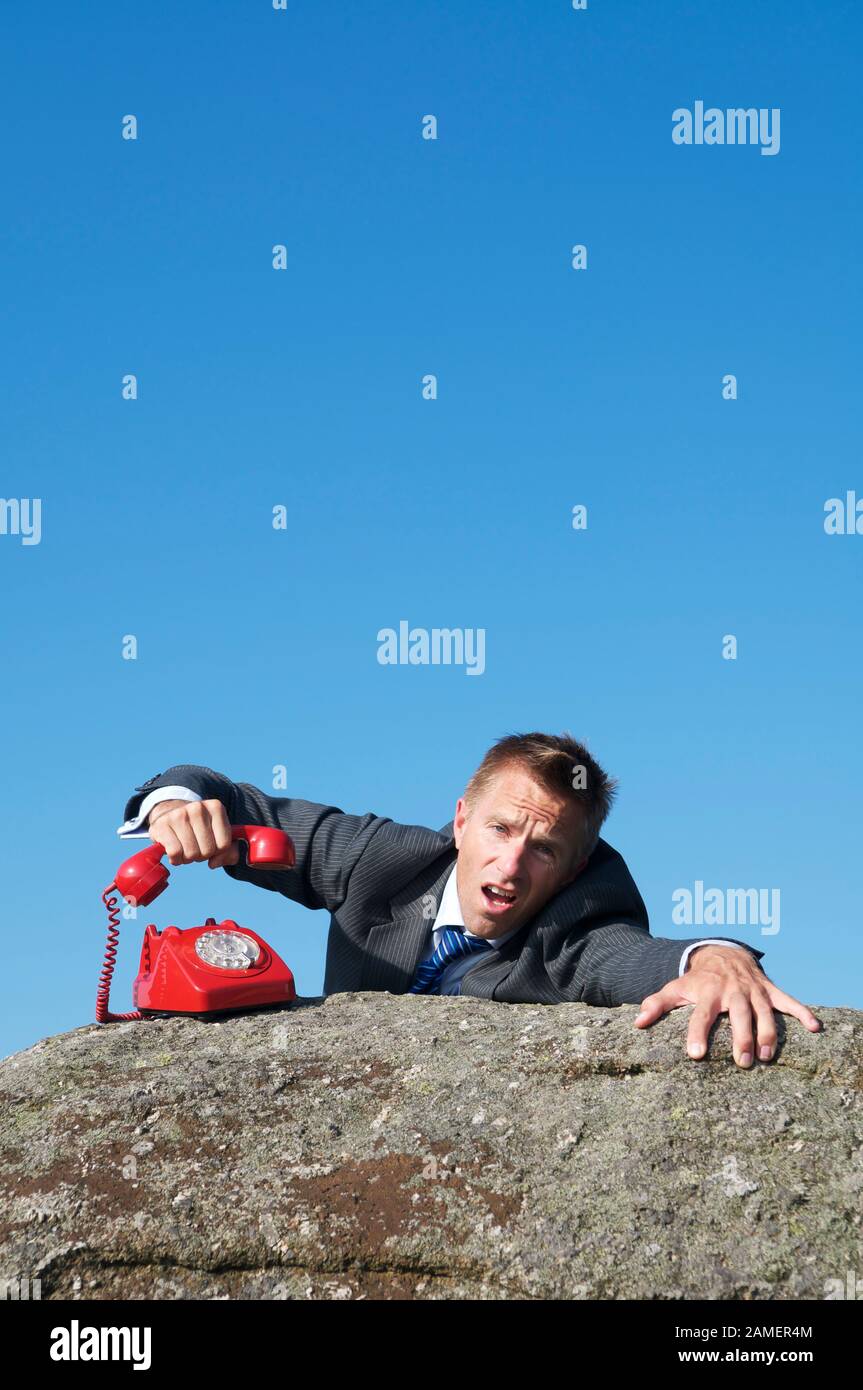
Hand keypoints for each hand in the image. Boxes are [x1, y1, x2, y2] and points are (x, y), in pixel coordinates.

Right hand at [148, 798, 239, 869]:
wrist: (169, 814)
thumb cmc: (198, 829)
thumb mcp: (218, 835)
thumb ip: (229, 852)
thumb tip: (214, 863)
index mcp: (216, 808)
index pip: (224, 844)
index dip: (217, 851)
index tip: (209, 843)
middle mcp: (198, 808)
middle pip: (208, 850)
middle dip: (202, 855)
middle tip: (195, 846)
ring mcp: (179, 814)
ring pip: (191, 853)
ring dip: (188, 858)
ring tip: (184, 847)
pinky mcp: (162, 825)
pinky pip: (175, 853)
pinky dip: (175, 858)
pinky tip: (174, 851)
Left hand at [634, 945, 820, 1067]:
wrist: (722, 952)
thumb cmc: (696, 979)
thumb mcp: (675, 988)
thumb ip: (657, 1004)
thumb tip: (637, 1024)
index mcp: (708, 993)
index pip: (701, 1015)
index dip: (698, 1033)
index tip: (696, 1055)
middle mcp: (732, 991)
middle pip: (739, 1015)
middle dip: (742, 1037)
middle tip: (743, 1063)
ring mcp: (753, 990)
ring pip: (765, 1012)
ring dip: (769, 1033)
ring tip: (768, 1057)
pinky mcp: (770, 989)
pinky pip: (789, 1000)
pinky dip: (803, 1012)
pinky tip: (815, 1028)